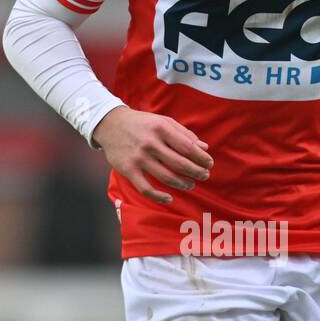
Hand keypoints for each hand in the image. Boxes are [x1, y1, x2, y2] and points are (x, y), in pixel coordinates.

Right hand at [92, 106, 212, 204]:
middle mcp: (150, 143)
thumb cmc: (142, 124)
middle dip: (196, 172)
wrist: (110, 124)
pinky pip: (146, 188)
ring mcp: (139, 158)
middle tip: (205, 176)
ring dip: (182, 184)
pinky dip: (159, 197)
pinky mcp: (128, 170)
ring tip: (190, 185)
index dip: (201, 158)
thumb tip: (204, 148)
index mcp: (161, 129)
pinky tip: (169, 199)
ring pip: (166, 177)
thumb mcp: (163, 122)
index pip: (187, 147)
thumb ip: (184, 134)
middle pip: (180, 164)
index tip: (209, 164)